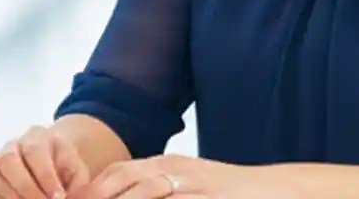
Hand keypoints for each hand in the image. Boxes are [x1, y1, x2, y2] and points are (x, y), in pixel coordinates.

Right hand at [0, 125, 90, 198]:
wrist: (54, 165)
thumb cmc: (64, 169)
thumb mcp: (77, 172)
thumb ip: (75, 183)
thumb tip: (64, 196)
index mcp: (39, 137)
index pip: (36, 151)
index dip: (44, 176)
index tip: (57, 196)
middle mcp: (15, 144)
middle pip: (8, 159)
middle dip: (25, 187)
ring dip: (7, 193)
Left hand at [66, 155, 292, 198]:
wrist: (268, 190)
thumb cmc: (221, 190)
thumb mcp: (184, 180)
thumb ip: (153, 186)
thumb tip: (118, 192)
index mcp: (164, 163)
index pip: (115, 173)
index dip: (90, 190)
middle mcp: (173, 171)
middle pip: (122, 185)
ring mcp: (189, 188)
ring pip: (143, 196)